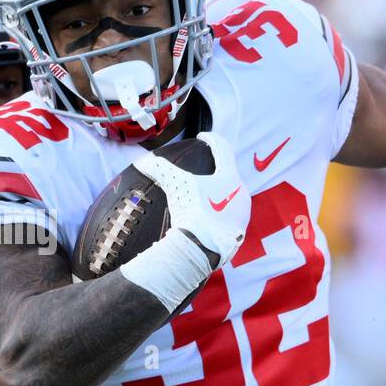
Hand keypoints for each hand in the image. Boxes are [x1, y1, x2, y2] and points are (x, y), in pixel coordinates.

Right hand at [133, 131, 251, 266]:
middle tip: (202, 168)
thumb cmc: (191, 211)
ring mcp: (242, 215)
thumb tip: (143, 160)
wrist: (202, 248)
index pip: (223, 149)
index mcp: (230, 177)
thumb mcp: (175, 185)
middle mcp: (241, 194)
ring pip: (231, 197)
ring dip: (219, 193)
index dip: (212, 139)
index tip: (203, 137)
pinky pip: (228, 218)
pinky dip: (217, 214)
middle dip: (216, 169)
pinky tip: (206, 218)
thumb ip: (160, 169)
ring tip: (203, 195)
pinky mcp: (238, 234)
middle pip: (229, 174)